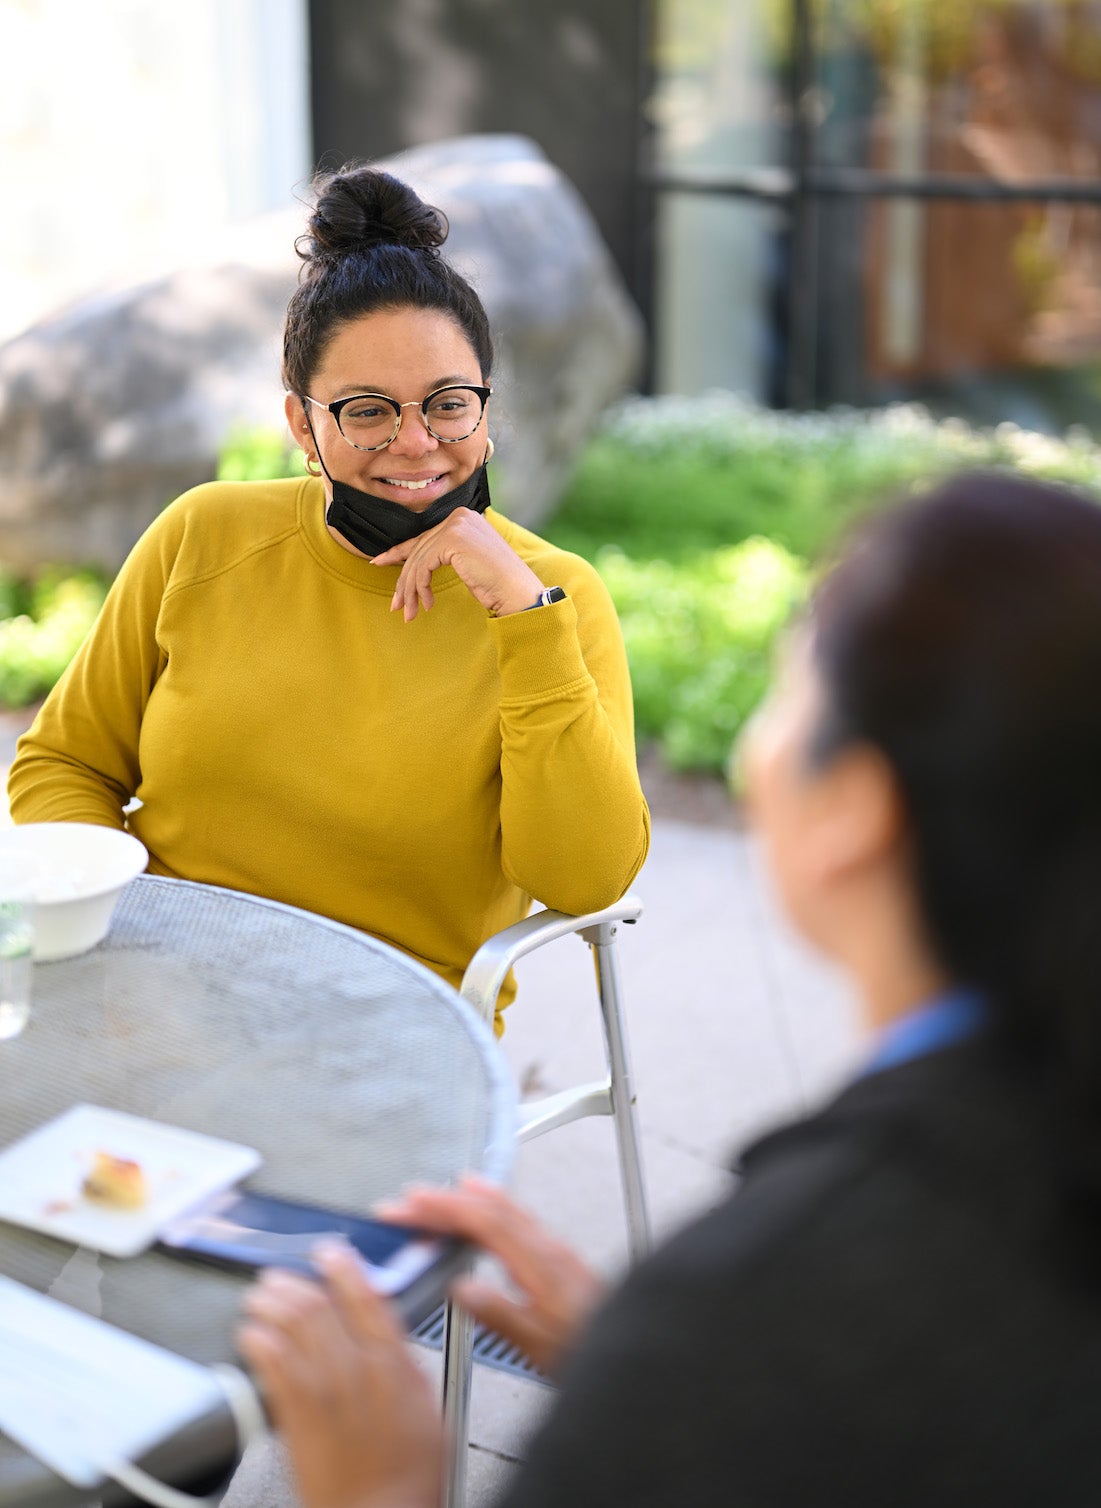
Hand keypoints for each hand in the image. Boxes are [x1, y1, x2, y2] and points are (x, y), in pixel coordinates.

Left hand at [237, 1242, 442, 1507]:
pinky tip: (249, 1334)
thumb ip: (400, 1360)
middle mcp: (355, 1367)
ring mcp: (321, 1389)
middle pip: (318, 1306)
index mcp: (392, 1361)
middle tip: (278, 1276)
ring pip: (290, 1327)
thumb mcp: (424, 1401)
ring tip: (258, 1297)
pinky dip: (256, 1341)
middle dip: (292, 1283)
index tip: (330, 1252)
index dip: (344, 1267)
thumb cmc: (408, 1472)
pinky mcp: (294, 1415)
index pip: (365, 1296)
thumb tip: (384, 1332)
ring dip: (269, 1305)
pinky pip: (269, 1365)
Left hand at [371, 509, 543, 621]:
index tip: (379, 563)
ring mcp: (456, 525)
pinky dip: (421, 588)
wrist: (517, 592)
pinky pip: (424, 566)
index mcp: (463, 518)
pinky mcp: (453, 539)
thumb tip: (411, 562)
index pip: (424, 537)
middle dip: (404, 581)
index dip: (399, 552)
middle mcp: (459, 516)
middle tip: (396, 605)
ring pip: (418, 560)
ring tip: (409, 613)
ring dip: (411, 590)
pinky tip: (428, 604)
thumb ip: (442, 554)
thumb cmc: (496, 583)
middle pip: (419, 550)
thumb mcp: (465, 563)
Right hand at [375, 1175, 604, 1375]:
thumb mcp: (539, 1344)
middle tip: (410, 1199)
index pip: (483, 1221)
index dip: (442, 1208)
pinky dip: (496, 1209)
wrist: (633, 1352)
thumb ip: (500, 1314)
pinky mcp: (560, 1261)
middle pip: (492, 1208)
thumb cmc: (590, 1349)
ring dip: (472, 1199)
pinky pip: (520, 1220)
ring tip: (445, 1192)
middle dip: (447, 1199)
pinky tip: (491, 1216)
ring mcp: (556, 1251)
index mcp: (539, 1262)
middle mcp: (548, 1248)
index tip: (410, 1204)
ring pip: (508, 1210)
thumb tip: (461, 1287)